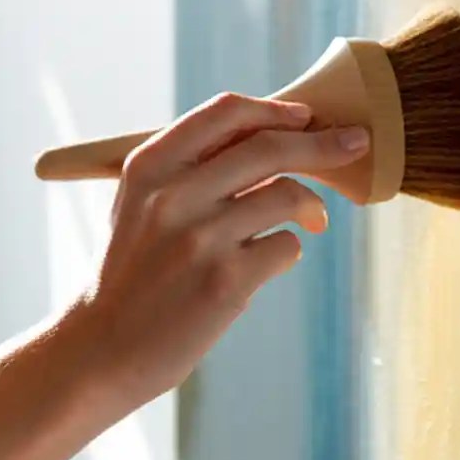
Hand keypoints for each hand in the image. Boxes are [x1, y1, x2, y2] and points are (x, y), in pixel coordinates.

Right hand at [71, 92, 368, 408]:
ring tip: (310, 221)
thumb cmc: (133, 274)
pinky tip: (265, 266)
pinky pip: (287, 246)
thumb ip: (192, 168)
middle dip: (323, 143)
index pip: (225, 113)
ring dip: (310, 207)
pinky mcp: (226, 280)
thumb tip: (274, 133)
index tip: (305, 117)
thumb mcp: (140, 205)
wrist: (103, 349)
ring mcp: (201, 238)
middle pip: (269, 146)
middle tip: (356, 143)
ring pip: (289, 195)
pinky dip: (288, 252)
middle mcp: (174, 195)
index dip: (275, 110)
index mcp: (149, 166)